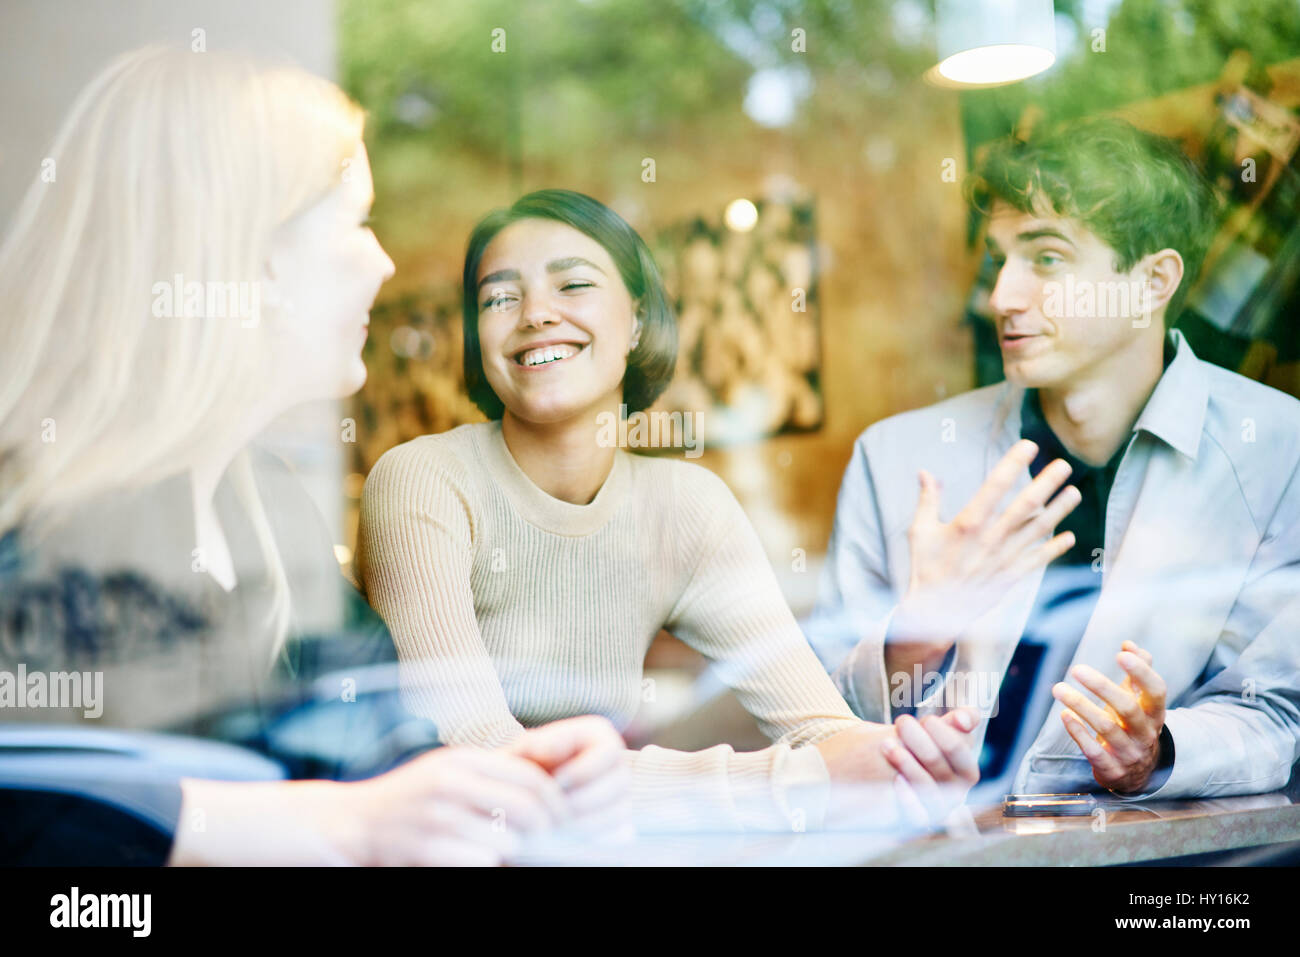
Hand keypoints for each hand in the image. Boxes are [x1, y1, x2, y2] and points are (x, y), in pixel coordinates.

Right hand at [348, 746, 571, 865]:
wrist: (353, 821)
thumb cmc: (412, 797)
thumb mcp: (448, 769)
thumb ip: (490, 770)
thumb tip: (544, 781)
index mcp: (461, 759)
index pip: (529, 776)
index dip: (554, 800)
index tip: (563, 817)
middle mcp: (450, 783)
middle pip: (525, 809)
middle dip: (542, 830)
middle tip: (545, 840)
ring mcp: (437, 817)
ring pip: (506, 841)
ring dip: (512, 852)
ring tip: (505, 850)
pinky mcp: (426, 849)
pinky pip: (480, 862)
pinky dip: (485, 864)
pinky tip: (477, 859)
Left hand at [505, 715, 629, 834]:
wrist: (525, 792)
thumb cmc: (524, 765)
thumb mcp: (524, 751)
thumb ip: (535, 745)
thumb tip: (549, 750)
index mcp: (600, 735)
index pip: (610, 751)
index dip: (584, 769)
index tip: (556, 782)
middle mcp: (617, 763)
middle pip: (620, 782)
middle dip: (586, 799)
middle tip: (556, 810)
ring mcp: (621, 793)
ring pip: (621, 810)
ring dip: (588, 821)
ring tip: (557, 825)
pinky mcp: (617, 819)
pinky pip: (616, 831)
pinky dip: (591, 836)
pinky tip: (566, 836)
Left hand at [882, 710, 981, 825]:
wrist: (878, 764)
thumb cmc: (914, 743)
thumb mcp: (936, 729)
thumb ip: (959, 721)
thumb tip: (964, 719)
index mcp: (966, 769)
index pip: (960, 752)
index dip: (944, 734)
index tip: (926, 719)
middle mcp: (956, 792)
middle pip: (940, 767)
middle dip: (920, 742)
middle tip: (902, 722)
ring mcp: (938, 808)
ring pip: (929, 790)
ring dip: (908, 764)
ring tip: (887, 744)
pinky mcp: (918, 819)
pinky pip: (919, 816)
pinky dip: (908, 798)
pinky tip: (896, 779)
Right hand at [887, 440, 1078, 678]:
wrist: (934, 612)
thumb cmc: (925, 568)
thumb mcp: (920, 531)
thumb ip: (928, 500)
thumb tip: (925, 471)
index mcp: (967, 523)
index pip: (995, 486)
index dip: (1013, 464)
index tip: (1028, 445)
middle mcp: (990, 539)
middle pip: (1025, 505)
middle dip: (1046, 483)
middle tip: (1064, 464)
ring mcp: (1003, 558)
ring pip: (1036, 530)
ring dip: (1058, 511)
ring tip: (1074, 492)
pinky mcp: (1010, 577)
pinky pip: (1037, 559)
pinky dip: (1054, 548)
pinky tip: (1070, 537)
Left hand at [1051, 641, 1167, 793]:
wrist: (1137, 774)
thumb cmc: (1133, 727)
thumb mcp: (1139, 702)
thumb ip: (1137, 673)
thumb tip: (1129, 644)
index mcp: (1155, 714)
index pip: (1157, 691)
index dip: (1141, 673)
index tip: (1121, 654)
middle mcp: (1146, 733)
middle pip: (1128, 709)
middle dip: (1102, 687)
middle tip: (1077, 669)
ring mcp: (1130, 753)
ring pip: (1106, 728)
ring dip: (1081, 706)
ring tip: (1058, 688)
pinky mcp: (1112, 769)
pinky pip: (1094, 751)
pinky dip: (1078, 732)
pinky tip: (1064, 715)